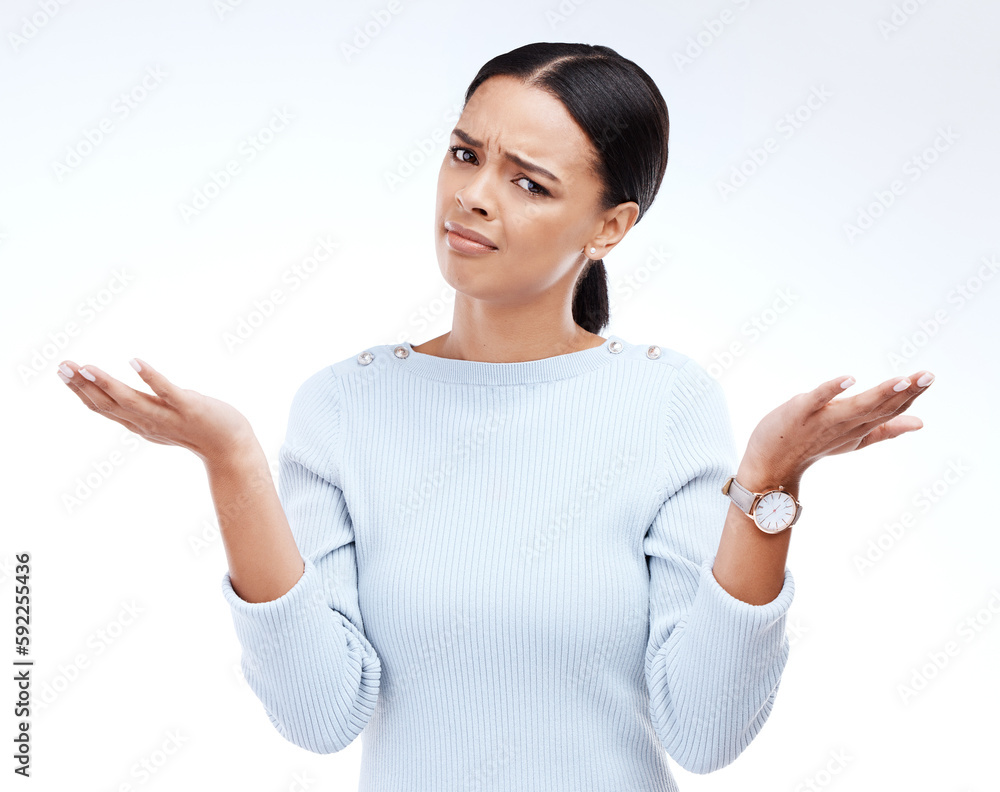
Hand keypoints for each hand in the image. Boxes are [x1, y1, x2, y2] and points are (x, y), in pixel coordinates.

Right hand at [57, 358, 256, 463]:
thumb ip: (142, 411)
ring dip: (107, 384)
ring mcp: (168, 416)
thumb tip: (121, 399)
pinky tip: (135, 362)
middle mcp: (149, 422)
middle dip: (82, 385)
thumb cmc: (199, 430)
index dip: (80, 390)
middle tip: (62, 365)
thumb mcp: (162, 422)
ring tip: (87, 367)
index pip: (103, 407)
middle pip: (109, 405)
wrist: (231, 448)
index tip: (62, 371)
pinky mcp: (189, 407)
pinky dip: (151, 377)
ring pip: (131, 401)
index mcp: (140, 424)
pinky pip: (167, 392)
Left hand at [741, 370, 934, 486]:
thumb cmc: (812, 445)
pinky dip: (831, 390)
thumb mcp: (853, 438)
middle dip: (905, 392)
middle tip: (928, 375)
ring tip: (901, 379)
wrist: (771, 465)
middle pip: (879, 408)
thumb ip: (885, 430)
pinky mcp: (800, 412)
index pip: (889, 411)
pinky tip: (848, 379)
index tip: (929, 377)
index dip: (910, 396)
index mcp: (858, 428)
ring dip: (879, 393)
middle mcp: (844, 425)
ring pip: (856, 406)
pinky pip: (817, 400)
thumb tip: (919, 423)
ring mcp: (823, 420)